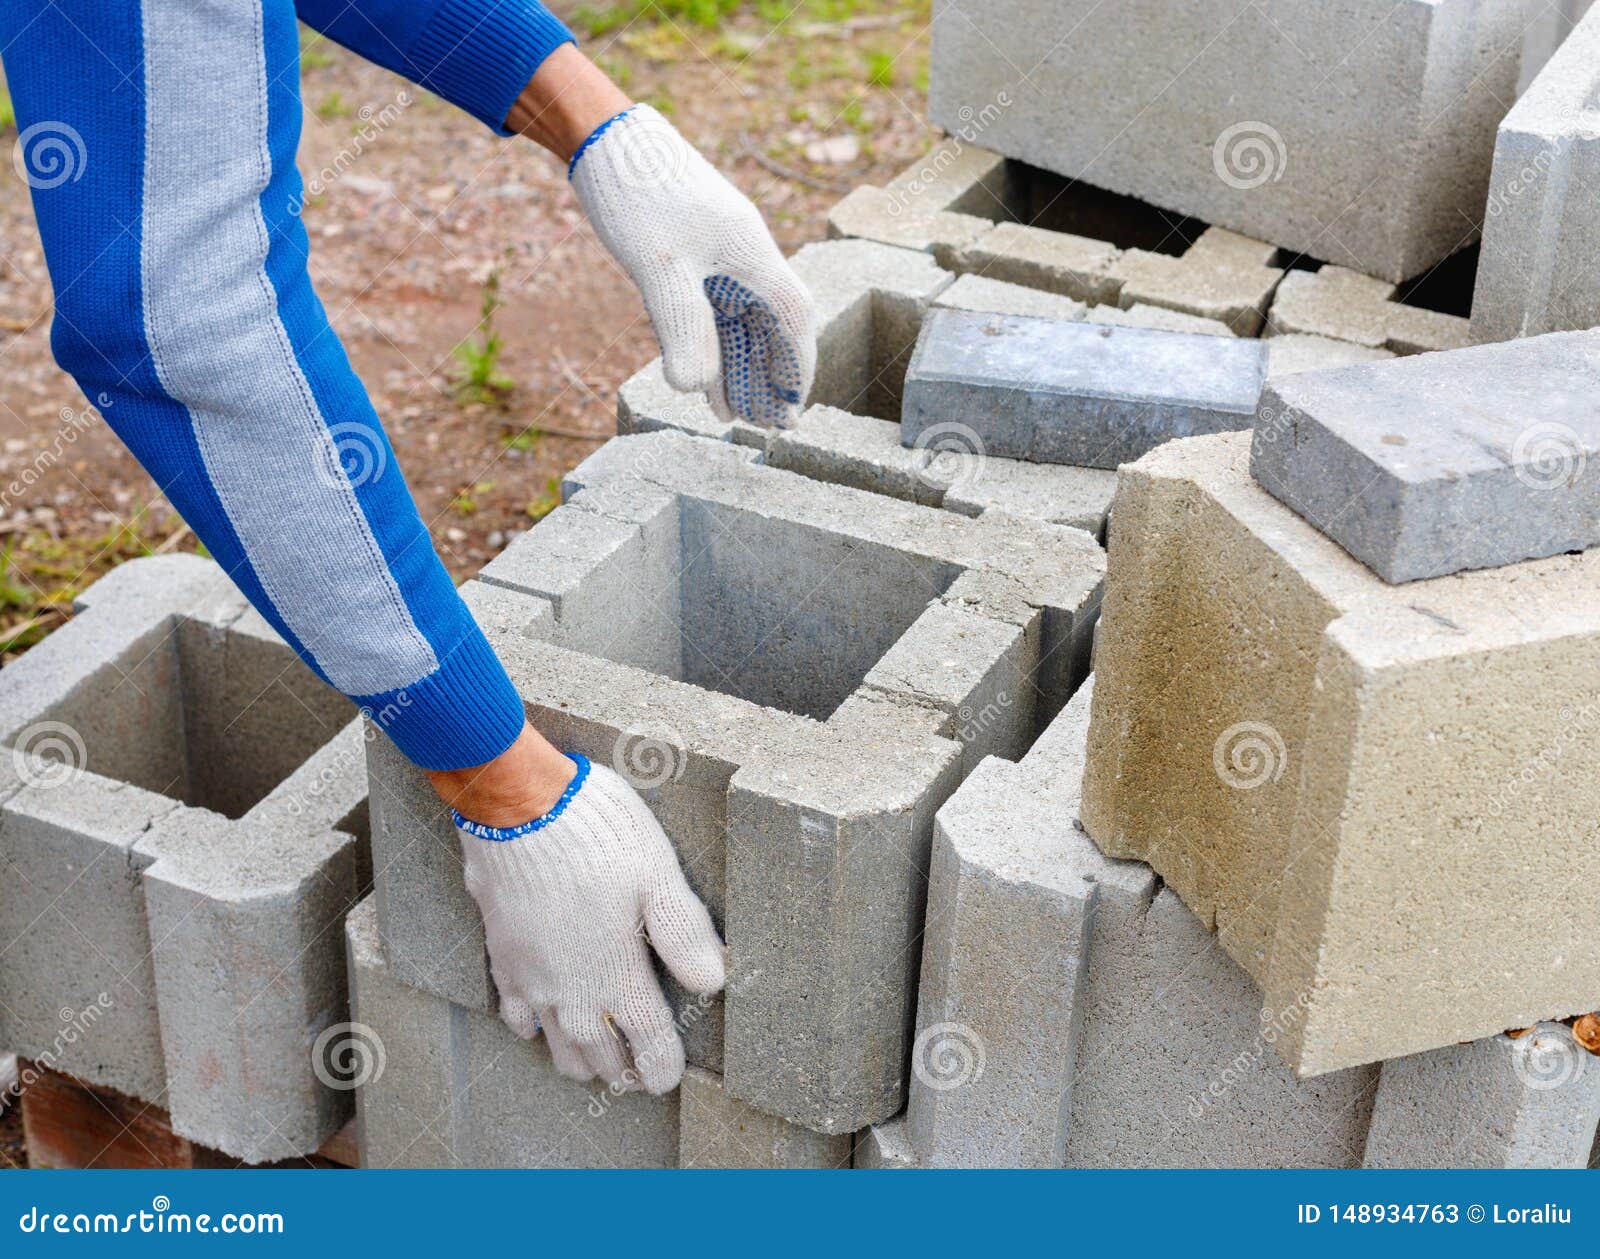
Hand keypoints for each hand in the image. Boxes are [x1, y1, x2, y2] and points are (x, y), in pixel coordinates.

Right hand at [455, 755, 724, 1093]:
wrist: (517, 806)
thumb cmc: (596, 835)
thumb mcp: (659, 874)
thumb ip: (685, 933)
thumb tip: (713, 980)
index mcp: (616, 974)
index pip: (646, 1041)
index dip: (661, 1066)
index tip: (667, 1081)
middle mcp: (570, 987)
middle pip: (598, 1052)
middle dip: (620, 1070)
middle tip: (634, 1079)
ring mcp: (531, 974)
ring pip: (555, 1041)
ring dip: (577, 1059)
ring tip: (593, 1067)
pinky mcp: (501, 952)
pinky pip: (514, 1010)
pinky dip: (531, 1028)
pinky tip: (536, 1026)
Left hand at [569, 105, 816, 426]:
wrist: (603, 136)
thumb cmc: (636, 193)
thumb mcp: (657, 267)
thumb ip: (682, 327)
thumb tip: (691, 388)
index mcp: (751, 253)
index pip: (793, 319)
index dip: (796, 369)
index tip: (792, 411)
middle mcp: (744, 255)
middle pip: (772, 327)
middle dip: (771, 379)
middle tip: (767, 428)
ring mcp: (719, 255)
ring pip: (741, 323)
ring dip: (740, 369)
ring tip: (733, 415)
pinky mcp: (693, 255)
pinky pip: (714, 311)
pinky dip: (713, 347)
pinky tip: (703, 381)